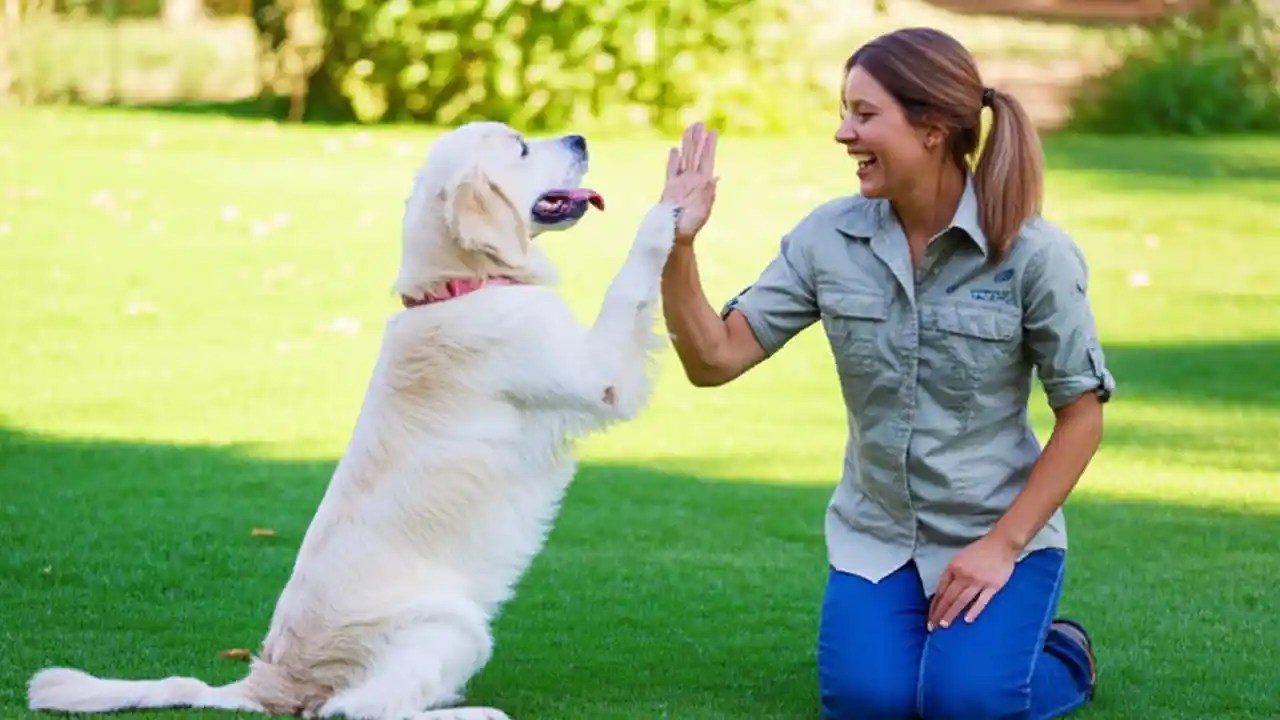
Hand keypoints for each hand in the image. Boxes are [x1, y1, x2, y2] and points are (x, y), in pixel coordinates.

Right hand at [661, 122, 717, 244]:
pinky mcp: (669, 189)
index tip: (712, 131)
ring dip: (686, 145)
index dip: (709, 146)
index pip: (706, 160)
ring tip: (688, 130)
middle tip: (699, 123)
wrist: (674, 237)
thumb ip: (707, 193)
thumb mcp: (701, 210)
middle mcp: (692, 182)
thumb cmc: (689, 227)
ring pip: (684, 160)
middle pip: (695, 156)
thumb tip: (713, 177)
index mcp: (702, 185)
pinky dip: (673, 161)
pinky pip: (671, 171)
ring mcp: (681, 184)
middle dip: (697, 140)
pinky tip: (674, 150)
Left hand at [927, 532, 1020, 630]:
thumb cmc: (980, 551)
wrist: (1001, 544)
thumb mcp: (960, 558)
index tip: (930, 616)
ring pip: (962, 601)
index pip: (941, 590)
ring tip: (944, 625)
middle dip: (939, 613)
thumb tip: (944, 592)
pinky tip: (967, 620)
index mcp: (953, 567)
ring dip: (952, 613)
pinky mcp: (993, 586)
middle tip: (933, 627)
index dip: (935, 605)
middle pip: (949, 597)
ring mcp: (978, 581)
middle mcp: (963, 575)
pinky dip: (974, 611)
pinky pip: (982, 601)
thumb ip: (952, 574)